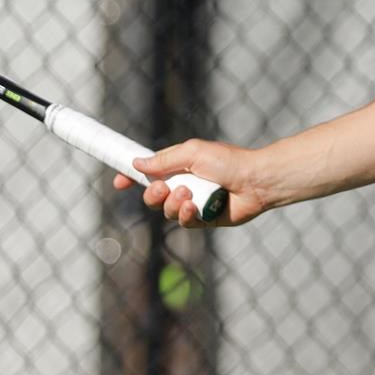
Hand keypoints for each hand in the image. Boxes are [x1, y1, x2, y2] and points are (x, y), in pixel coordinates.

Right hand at [114, 138, 267, 227]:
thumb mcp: (193, 152)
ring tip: (187, 194)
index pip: (149, 172)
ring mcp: (193, 202)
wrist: (255, 181)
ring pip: (167, 211)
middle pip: (153, 196)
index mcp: (180, 165)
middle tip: (161, 189)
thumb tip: (137, 164)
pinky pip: (184, 222)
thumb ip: (164, 159)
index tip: (118, 182)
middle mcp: (184, 184)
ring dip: (172, 204)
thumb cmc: (228, 161)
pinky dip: (185, 214)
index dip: (132, 178)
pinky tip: (193, 207)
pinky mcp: (203, 218)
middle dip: (152, 194)